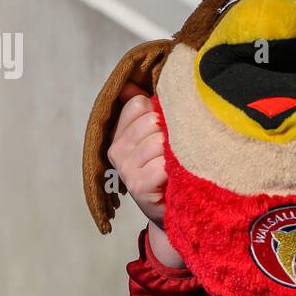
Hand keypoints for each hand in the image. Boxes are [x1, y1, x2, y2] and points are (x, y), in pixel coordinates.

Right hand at [107, 81, 167, 229]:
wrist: (173, 212)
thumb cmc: (166, 170)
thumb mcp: (153, 138)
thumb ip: (141, 109)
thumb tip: (129, 84)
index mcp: (117, 135)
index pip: (138, 104)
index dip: (159, 112)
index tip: (166, 129)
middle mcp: (116, 151)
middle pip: (151, 120)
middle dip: (171, 132)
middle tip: (177, 151)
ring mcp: (125, 169)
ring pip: (159, 140)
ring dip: (177, 152)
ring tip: (179, 164)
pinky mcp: (138, 185)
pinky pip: (164, 162)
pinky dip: (177, 168)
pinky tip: (177, 177)